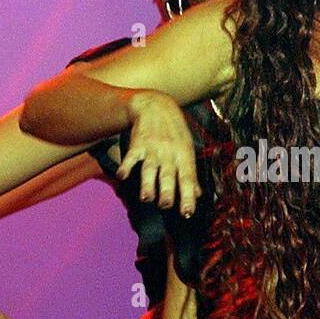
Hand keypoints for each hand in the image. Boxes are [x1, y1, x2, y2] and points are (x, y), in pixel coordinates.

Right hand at [119, 90, 199, 216]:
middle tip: (165, 206)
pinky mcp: (137, 143)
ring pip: (150, 168)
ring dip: (147, 183)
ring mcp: (153, 148)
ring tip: (146, 198)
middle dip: (167, 191)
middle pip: (168, 175)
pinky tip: (122, 176)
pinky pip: (131, 156)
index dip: (188, 196)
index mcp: (184, 156)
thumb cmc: (175, 131)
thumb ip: (190, 173)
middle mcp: (169, 153)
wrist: (156, 105)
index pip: (188, 178)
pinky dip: (125, 166)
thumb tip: (197, 194)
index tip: (187, 213)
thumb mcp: (187, 149)